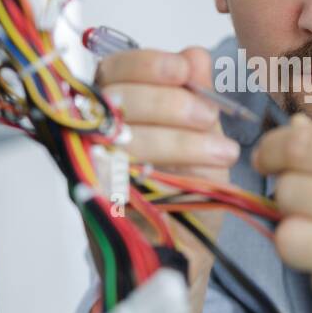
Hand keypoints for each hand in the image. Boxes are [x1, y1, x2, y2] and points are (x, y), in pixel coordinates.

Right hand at [96, 47, 241, 240]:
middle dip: (168, 103)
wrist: (183, 257)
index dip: (147, 64)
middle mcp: (91, 134)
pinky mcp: (94, 204)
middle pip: (113, 99)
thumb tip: (195, 55)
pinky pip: (118, 179)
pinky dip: (164, 174)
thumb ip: (196, 96)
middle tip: (209, 116)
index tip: (186, 70)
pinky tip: (200, 176)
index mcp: (112, 109)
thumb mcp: (202, 138)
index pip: (113, 70)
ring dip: (177, 140)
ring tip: (223, 152)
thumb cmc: (185, 196)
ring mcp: (88, 168)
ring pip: (119, 138)